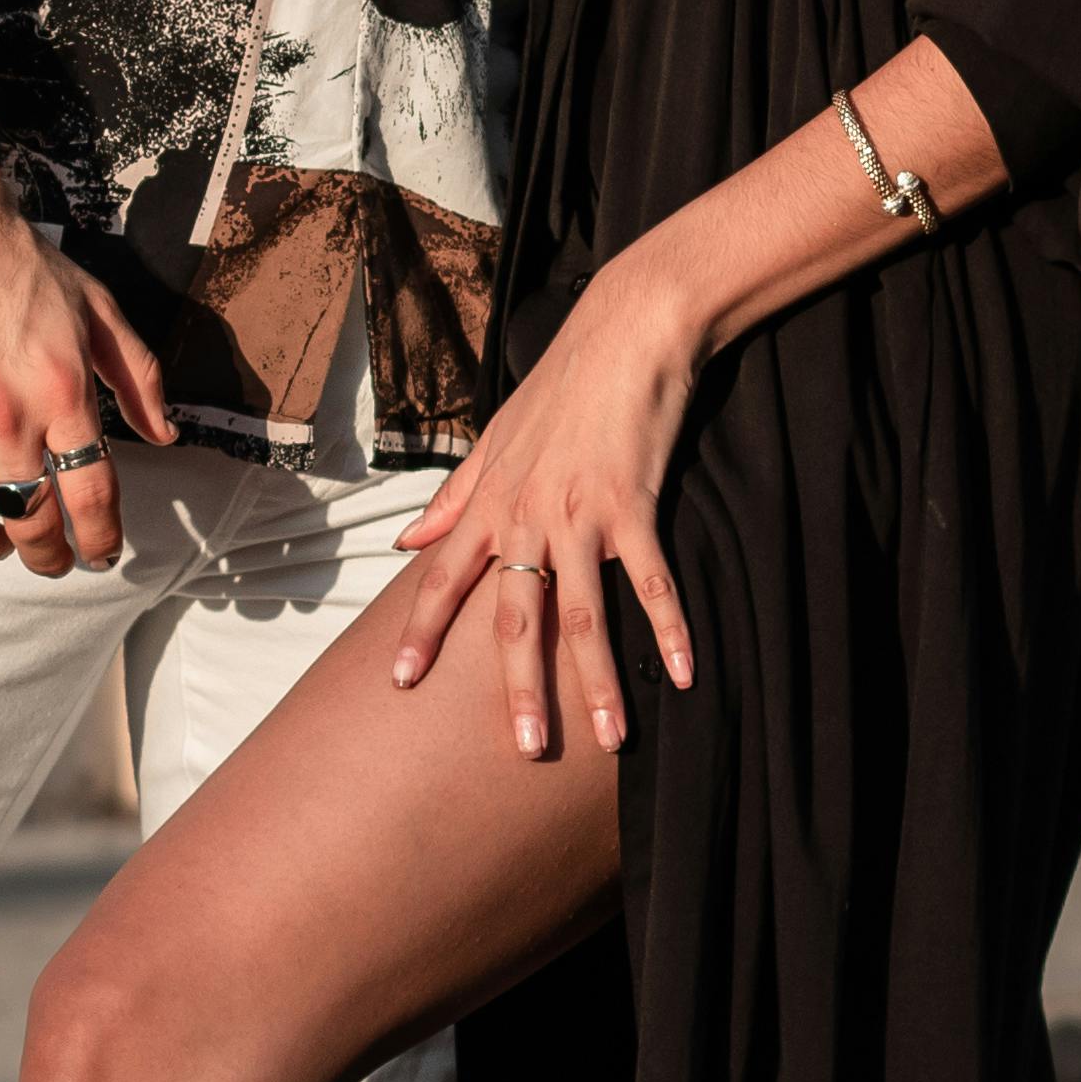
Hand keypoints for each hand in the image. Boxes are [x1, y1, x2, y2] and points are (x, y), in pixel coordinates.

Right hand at [0, 184, 175, 570]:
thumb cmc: (19, 265)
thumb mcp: (99, 310)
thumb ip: (138, 377)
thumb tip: (164, 434)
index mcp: (62, 390)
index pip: (91, 493)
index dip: (102, 538)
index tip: (102, 553)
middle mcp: (6, 414)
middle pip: (32, 520)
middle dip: (48, 556)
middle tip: (52, 561)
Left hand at [388, 258, 700, 758]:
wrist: (624, 332)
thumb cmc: (558, 387)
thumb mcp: (492, 442)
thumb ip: (452, 499)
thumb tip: (404, 542)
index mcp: (491, 504)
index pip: (443, 578)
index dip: (420, 630)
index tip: (397, 682)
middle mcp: (528, 516)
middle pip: (517, 619)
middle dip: (518, 689)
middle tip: (522, 749)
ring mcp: (582, 514)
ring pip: (586, 615)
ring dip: (599, 682)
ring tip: (608, 740)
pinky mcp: (634, 504)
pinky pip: (652, 579)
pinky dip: (670, 627)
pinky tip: (683, 674)